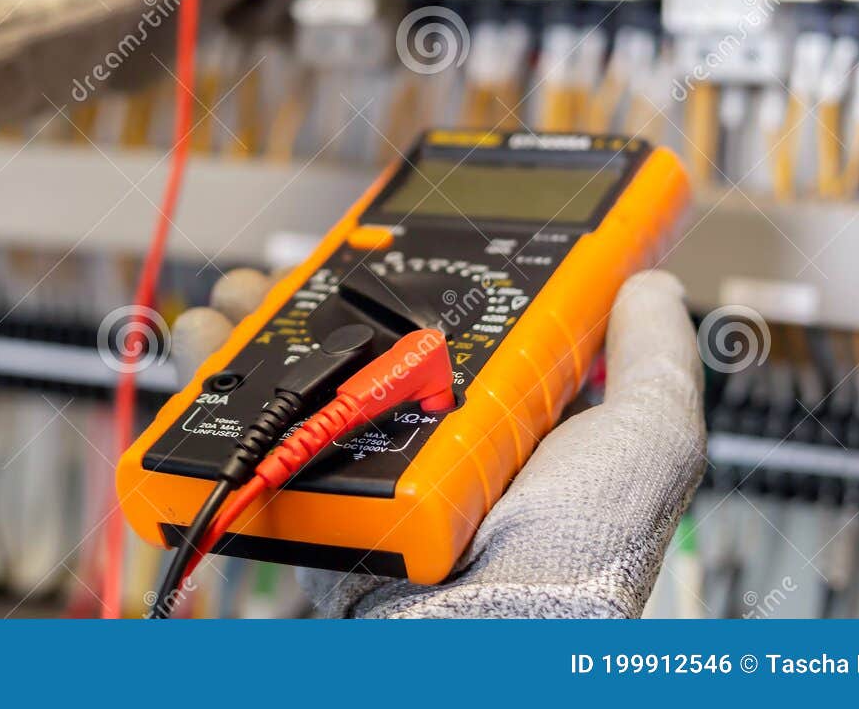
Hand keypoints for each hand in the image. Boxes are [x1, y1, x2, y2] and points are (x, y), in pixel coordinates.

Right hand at [172, 269, 705, 618]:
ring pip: (293, 380)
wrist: (500, 620)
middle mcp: (426, 440)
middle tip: (297, 260)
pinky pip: (251, 432)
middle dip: (313, 293)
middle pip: (355, 346)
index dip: (417, 278)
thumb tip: (652, 284)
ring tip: (240, 289)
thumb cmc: (579, 547)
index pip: (448, 330)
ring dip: (253, 324)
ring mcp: (365, 467)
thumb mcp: (648, 436)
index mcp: (497, 419)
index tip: (393, 236)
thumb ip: (653, 356)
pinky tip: (204, 337)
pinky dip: (212, 384)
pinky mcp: (313, 495)